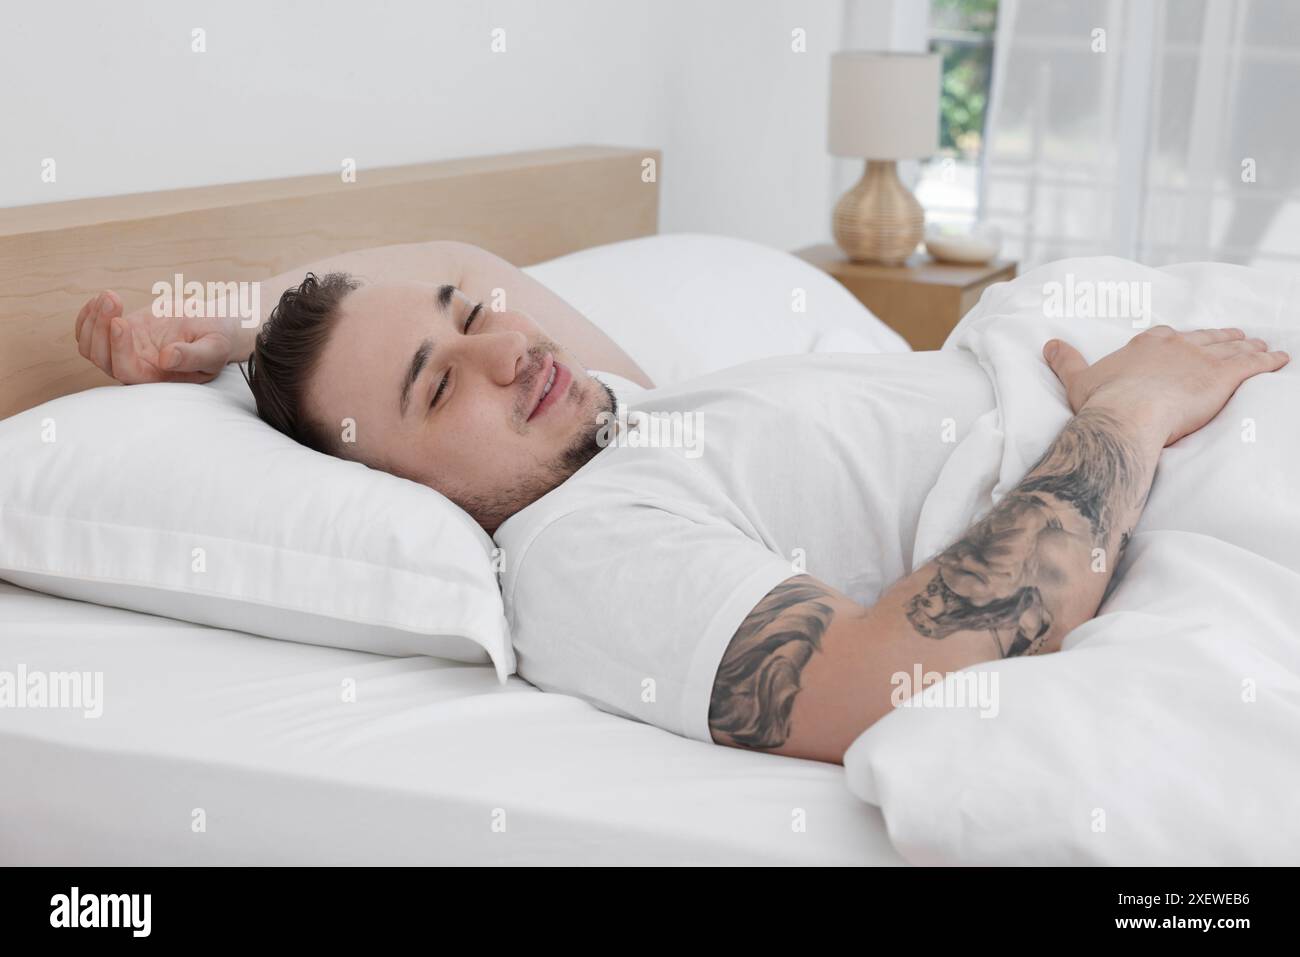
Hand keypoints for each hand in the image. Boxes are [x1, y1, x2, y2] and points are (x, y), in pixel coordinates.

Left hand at [75, 290, 239, 383]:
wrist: (211, 327)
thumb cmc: (216, 340)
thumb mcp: (214, 347)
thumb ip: (193, 356)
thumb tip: (167, 359)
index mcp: (158, 378)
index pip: (126, 371)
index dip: (119, 349)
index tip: (121, 321)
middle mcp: (136, 369)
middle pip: (100, 358)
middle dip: (100, 328)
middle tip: (113, 298)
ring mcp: (124, 352)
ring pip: (89, 345)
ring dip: (92, 319)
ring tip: (110, 296)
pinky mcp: (118, 336)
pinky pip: (87, 332)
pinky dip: (88, 315)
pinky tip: (102, 300)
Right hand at [1043, 325, 1289, 446]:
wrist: (1126, 415)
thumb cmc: (1102, 402)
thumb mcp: (1078, 379)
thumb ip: (1066, 360)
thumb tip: (1048, 344)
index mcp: (1146, 344)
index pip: (1170, 337)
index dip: (1183, 339)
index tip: (1191, 339)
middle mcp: (1178, 345)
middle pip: (1206, 338)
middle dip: (1223, 338)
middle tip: (1237, 337)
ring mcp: (1203, 358)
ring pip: (1233, 348)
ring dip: (1249, 346)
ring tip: (1261, 346)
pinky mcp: (1225, 376)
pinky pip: (1254, 364)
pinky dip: (1270, 360)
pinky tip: (1281, 359)